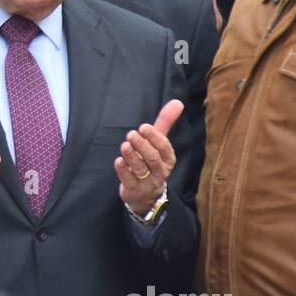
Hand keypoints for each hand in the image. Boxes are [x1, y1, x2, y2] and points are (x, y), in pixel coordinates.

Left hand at [115, 99, 182, 216]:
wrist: (145, 194)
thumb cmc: (152, 162)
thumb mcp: (159, 144)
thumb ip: (165, 123)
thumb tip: (178, 102)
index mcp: (168, 159)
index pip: (164, 148)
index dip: (154, 137)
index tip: (143, 127)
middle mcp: (160, 171)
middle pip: (153, 158)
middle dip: (142, 145)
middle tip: (131, 134)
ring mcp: (147, 182)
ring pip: (141, 169)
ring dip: (132, 156)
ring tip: (125, 145)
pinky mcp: (134, 190)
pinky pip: (129, 180)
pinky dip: (123, 170)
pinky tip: (118, 160)